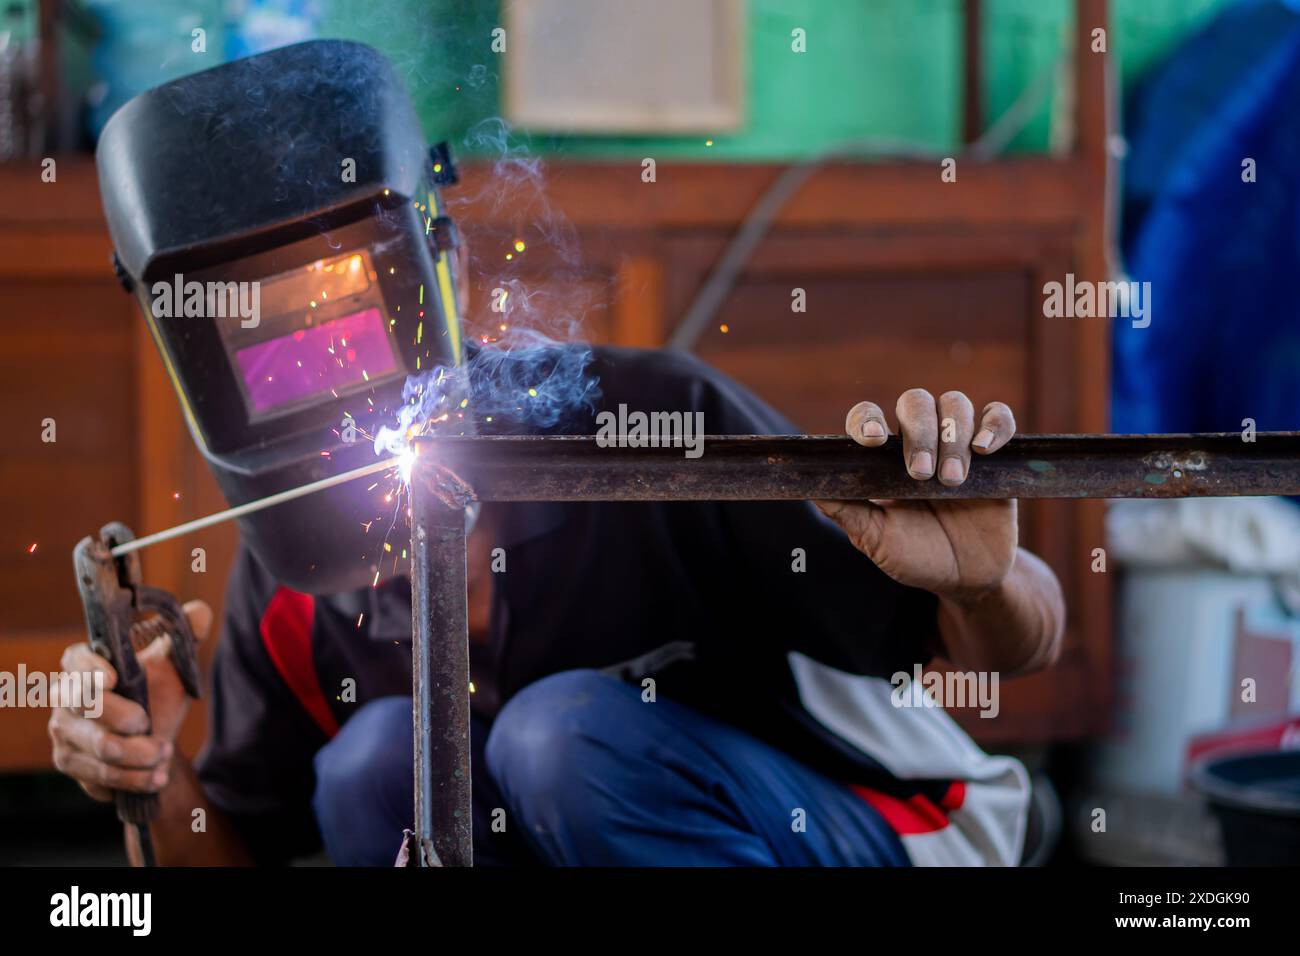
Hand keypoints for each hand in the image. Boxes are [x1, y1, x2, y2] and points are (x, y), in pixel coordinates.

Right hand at [48, 601, 210, 800]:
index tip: (113, 677)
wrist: (156, 742)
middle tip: (148, 724)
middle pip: (86, 705)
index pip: (75, 659)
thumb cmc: (159, 696)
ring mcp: (64, 730)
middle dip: (125, 719)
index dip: (89, 667)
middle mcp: (66, 696)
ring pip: (98, 746)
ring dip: (138, 754)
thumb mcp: (176, 668)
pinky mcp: (68, 762)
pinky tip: (155, 775)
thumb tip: (200, 612)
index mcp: (88, 665)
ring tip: (161, 753)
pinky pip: (100, 774)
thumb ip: (186, 637)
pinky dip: (134, 777)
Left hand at [816, 389, 1017, 601]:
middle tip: (920, 474)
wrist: (966, 580)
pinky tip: (984, 450)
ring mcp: (957, 445)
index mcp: (882, 458)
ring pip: (955, 404)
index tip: (874, 440)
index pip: (868, 416)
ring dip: (952, 436)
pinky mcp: (995, 456)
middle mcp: (918, 442)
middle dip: (919, 432)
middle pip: (915, 401)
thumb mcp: (874, 539)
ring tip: (950, 482)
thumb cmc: (914, 557)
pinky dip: (994, 426)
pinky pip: (998, 418)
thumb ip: (846, 511)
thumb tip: (807, 486)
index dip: (868, 418)